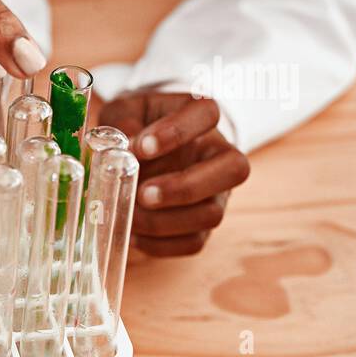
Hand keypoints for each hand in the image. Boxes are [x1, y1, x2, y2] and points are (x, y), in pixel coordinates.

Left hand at [97, 92, 249, 256]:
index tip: (142, 147)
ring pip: (212, 214)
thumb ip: (121, 124)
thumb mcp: (123, 112)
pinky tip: (132, 234)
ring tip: (131, 215)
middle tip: (143, 194)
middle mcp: (218, 153)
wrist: (139, 146)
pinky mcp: (202, 222)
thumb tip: (122, 151)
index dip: (177, 131)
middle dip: (185, 188)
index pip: (207, 113)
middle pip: (233, 169)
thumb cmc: (134, 124)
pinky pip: (194, 242)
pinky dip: (160, 244)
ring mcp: (216, 191)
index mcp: (199, 115)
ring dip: (166, 222)